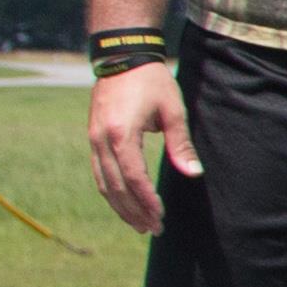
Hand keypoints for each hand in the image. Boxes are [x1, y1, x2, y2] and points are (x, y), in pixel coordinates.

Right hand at [87, 64, 199, 233]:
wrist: (122, 57)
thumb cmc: (152, 82)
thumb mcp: (173, 111)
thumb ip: (181, 145)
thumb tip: (194, 174)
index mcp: (121, 134)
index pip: (133, 178)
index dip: (147, 201)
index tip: (161, 217)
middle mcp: (101, 140)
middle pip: (116, 187)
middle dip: (134, 211)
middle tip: (153, 230)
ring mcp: (93, 139)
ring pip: (104, 183)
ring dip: (121, 206)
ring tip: (139, 225)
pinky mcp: (92, 138)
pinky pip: (99, 172)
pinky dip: (112, 191)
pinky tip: (125, 203)